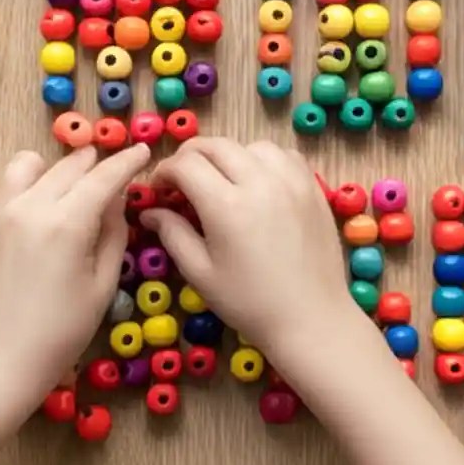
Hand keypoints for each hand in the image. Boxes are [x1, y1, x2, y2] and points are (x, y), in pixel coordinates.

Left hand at [0, 127, 150, 405]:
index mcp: (69, 223)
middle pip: (69, 169)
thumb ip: (112, 233)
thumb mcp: (102, 285)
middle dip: (94, 166)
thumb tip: (115, 198)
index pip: (105, 178)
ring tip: (64, 177)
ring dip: (51, 166)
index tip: (144, 151)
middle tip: (110, 174)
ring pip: (28, 167)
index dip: (128, 162)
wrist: (1, 361)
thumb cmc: (61, 332)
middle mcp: (31, 207)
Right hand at [139, 138, 359, 358]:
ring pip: (252, 146)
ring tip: (223, 180)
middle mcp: (260, 182)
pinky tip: (259, 182)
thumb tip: (150, 212)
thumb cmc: (249, 302)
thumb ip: (172, 234)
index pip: (185, 164)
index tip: (159, 189)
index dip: (164, 171)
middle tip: (182, 179)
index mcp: (226, 205)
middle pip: (216, 145)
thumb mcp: (200, 273)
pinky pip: (284, 156)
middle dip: (191, 157)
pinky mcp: (313, 187)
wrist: (311, 318)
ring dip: (229, 155)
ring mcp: (292, 181)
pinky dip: (265, 160)